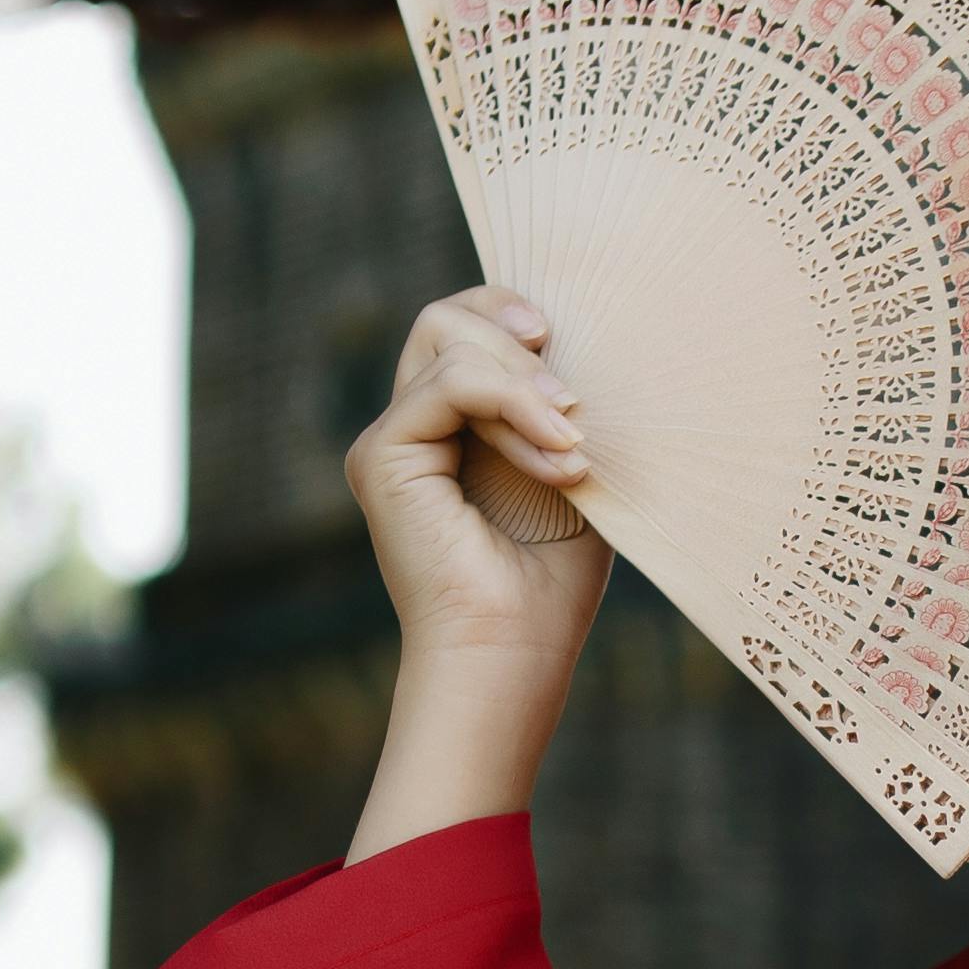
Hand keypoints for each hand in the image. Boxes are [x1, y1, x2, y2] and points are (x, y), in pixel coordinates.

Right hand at [341, 287, 610, 854]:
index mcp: (450, 432)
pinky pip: (448, 383)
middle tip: (574, 400)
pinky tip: (557, 453)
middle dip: (518, 336)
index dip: (509, 312)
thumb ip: (562, 408)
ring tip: (573, 437)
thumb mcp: (572, 473)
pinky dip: (512, 404)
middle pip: (446, 318)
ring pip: (446, 337)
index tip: (562, 336)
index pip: (464, 330)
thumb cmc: (549, 589)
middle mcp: (412, 431)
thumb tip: (587, 343)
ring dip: (525, 381)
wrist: (512, 656)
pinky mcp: (382, 456)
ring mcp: (391, 441)